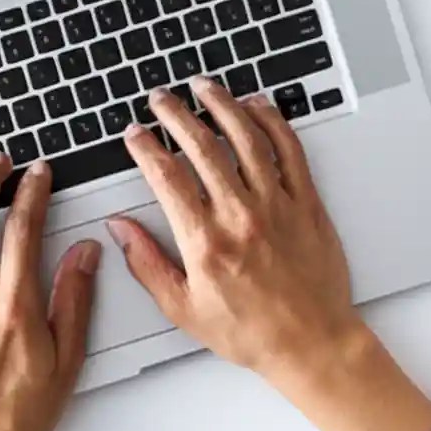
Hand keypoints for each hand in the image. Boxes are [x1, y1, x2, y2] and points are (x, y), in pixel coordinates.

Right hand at [108, 78, 430, 430]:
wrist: (310, 343)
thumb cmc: (250, 332)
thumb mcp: (183, 309)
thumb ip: (147, 264)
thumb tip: (120, 229)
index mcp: (205, 242)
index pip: (167, 176)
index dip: (145, 147)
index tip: (135, 134)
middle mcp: (241, 216)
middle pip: (202, 146)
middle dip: (175, 114)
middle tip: (161, 99)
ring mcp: (277, 205)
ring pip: (246, 137)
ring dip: (221, 104)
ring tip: (204, 86)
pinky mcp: (307, 203)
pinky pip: (289, 150)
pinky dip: (272, 121)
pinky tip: (256, 106)